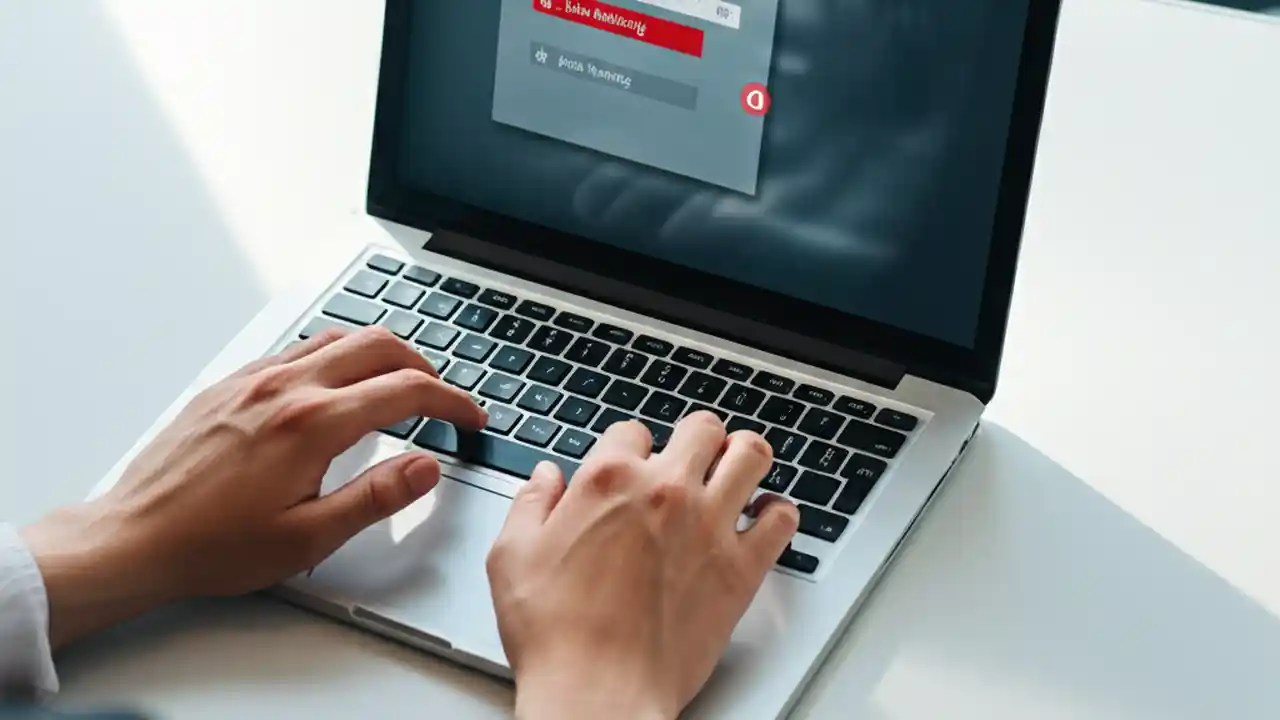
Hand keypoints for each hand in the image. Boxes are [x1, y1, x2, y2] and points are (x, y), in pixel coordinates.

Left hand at [22, 326, 485, 647]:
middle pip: (379, 345)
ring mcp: (255, 380)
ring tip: (398, 384)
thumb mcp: (309, 538)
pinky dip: (335, 354)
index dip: (451, 402)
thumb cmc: (214, 546)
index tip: (469, 418)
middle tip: (441, 398)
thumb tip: (426, 466)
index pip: (406, 392)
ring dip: (381, 353)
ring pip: (338, 337)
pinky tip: (336, 383)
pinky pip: (298, 347)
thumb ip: (377, 497)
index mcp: (313, 425)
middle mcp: (286, 389)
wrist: (135, 538)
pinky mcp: (231, 384)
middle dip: (424, 367)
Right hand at [486, 413, 799, 719]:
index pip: (633, 430)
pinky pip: (781, 519)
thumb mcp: (512, 557)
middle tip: (692, 458)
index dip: (631, 447)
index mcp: (610, 480)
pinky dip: (777, 512)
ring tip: (735, 470)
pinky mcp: (741, 568)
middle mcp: (666, 492)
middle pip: (703, 428)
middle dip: (696, 438)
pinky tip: (763, 517)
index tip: (632, 466)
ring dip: (743, 457)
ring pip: (751, 455)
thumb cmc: (556, 633)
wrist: (598, 691)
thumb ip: (529, 505)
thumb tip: (544, 478)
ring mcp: (710, 526)